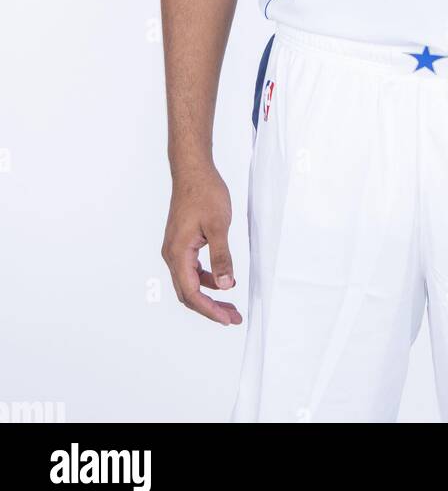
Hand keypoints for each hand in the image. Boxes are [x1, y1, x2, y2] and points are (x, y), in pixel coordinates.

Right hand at [161, 164, 242, 325]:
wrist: (193, 171)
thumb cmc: (205, 193)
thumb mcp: (219, 226)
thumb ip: (222, 257)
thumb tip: (226, 286)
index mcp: (178, 253)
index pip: (192, 292)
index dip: (209, 309)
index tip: (227, 319)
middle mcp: (172, 255)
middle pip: (188, 293)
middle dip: (210, 308)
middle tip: (232, 317)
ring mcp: (175, 249)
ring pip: (190, 282)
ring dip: (209, 295)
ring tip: (230, 305)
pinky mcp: (181, 243)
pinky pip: (192, 269)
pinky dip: (207, 279)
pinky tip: (223, 280)